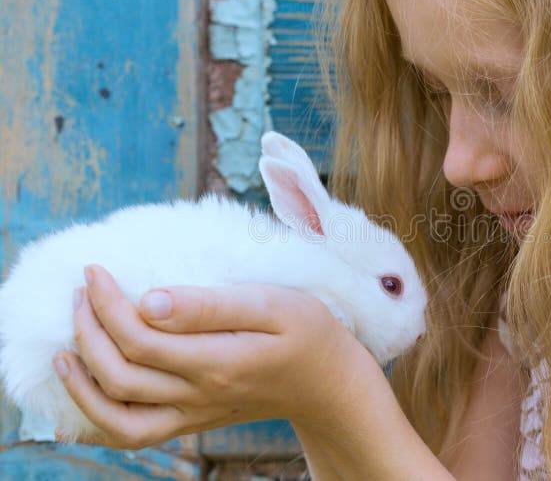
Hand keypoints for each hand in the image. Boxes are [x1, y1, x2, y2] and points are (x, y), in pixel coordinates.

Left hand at [54, 264, 379, 448]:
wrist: (329, 383)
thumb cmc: (307, 333)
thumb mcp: (273, 304)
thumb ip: (212, 304)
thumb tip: (150, 301)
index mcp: (218, 361)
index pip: (141, 339)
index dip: (107, 304)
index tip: (95, 271)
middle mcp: (200, 395)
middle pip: (120, 376)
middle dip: (87, 332)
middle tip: (81, 292)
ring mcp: (195, 414)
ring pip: (118, 418)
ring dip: (81, 384)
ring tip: (66, 347)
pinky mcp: (195, 420)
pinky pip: (135, 435)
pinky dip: (99, 422)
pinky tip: (84, 396)